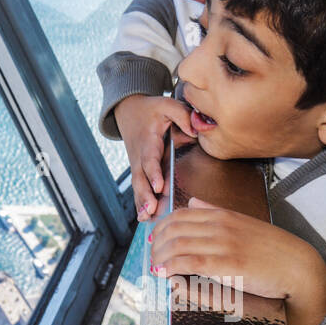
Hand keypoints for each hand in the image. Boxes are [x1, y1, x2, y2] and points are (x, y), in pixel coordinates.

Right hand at [113, 94, 195, 220]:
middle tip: (150, 210)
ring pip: (138, 187)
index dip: (154, 173)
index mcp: (148, 141)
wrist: (128, 111)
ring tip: (146, 219)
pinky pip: (139, 189)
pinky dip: (140, 203)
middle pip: (140, 179)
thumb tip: (196, 131)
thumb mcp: (167, 105)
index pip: (150, 160)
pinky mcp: (140, 171)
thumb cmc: (151, 109)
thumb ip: (183, 116)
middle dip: (145, 196)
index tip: (159, 186)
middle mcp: (140, 156)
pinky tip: (144, 218)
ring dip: (141, 203)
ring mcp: (138, 165)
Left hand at [148, 197, 325, 324]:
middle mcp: (220, 225)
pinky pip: (190, 262)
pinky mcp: (227, 264)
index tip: (152, 240)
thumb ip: (216, 212)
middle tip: (151, 257)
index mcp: (222, 215)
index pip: (179, 215)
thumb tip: (194, 202)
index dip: (160, 228)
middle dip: (156, 244)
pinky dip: (172, 267)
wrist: (298, 266)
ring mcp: (223, 244)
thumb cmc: (272, 248)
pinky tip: (165, 274)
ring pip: (177, 245)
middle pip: (173, 229)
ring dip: (160, 258)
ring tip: (155, 268)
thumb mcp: (243, 222)